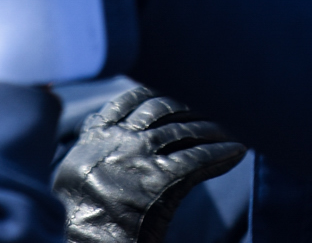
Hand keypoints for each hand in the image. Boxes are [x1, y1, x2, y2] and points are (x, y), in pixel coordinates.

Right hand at [53, 85, 245, 242]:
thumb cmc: (80, 217)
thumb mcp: (74, 171)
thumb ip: (89, 143)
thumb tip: (94, 121)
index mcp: (96, 137)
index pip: (129, 101)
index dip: (154, 95)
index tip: (173, 94)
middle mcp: (118, 140)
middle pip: (162, 109)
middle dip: (187, 108)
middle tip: (207, 111)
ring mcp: (139, 157)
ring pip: (184, 131)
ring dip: (211, 129)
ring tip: (229, 130)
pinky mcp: (161, 179)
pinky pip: (199, 158)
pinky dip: (221, 153)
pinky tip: (237, 151)